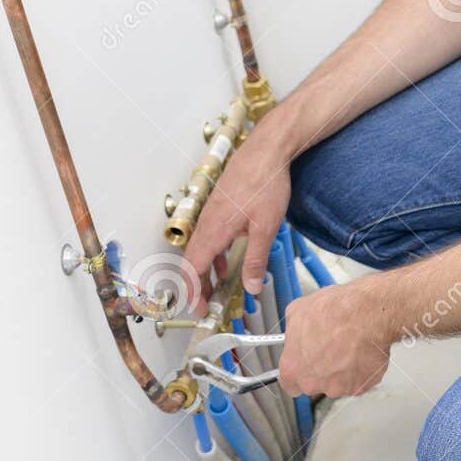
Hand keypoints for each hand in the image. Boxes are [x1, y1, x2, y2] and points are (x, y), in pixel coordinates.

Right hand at [184, 126, 292, 313]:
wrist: (267, 150)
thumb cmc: (266, 183)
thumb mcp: (266, 228)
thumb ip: (256, 260)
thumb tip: (251, 288)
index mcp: (214, 230)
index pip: (193, 268)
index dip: (193, 292)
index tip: (199, 309)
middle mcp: (207, 222)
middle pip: (193, 261)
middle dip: (197, 286)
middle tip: (206, 305)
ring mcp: (211, 212)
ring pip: (201, 248)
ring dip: (206, 270)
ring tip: (216, 288)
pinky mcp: (219, 206)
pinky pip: (209, 236)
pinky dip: (214, 254)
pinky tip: (227, 260)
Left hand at [277, 279, 394, 398]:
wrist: (366, 314)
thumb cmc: (334, 311)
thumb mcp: (298, 310)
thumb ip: (293, 330)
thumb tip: (296, 331)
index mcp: (292, 368)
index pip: (289, 383)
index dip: (298, 371)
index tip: (304, 363)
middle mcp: (312, 383)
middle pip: (313, 384)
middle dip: (320, 370)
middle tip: (330, 348)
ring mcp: (337, 388)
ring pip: (337, 384)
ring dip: (341, 370)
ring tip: (348, 347)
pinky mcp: (359, 387)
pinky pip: (358, 382)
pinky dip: (360, 371)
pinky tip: (361, 352)